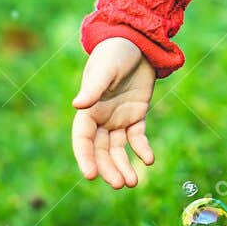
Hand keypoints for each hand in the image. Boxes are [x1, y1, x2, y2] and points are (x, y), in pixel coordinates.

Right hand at [71, 36, 156, 188]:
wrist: (137, 42)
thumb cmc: (115, 53)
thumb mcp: (105, 70)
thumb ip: (93, 88)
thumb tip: (77, 105)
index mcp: (88, 110)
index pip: (82, 140)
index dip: (85, 158)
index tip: (90, 175)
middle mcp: (101, 118)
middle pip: (101, 150)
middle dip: (108, 168)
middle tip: (121, 184)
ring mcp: (118, 118)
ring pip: (118, 149)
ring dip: (124, 166)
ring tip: (132, 182)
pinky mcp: (136, 115)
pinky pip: (137, 137)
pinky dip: (142, 149)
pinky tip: (148, 159)